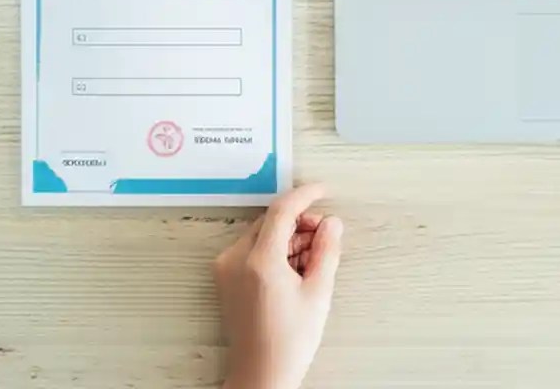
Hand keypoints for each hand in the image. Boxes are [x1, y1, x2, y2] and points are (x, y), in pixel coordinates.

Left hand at [212, 184, 343, 388]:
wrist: (261, 375)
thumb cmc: (288, 342)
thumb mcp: (318, 292)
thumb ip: (327, 250)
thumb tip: (332, 224)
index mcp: (259, 260)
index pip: (283, 210)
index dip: (306, 195)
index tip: (324, 190)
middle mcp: (236, 259)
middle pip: (272, 220)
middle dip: (301, 221)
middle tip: (326, 236)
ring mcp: (227, 269)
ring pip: (264, 234)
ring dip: (290, 237)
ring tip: (313, 260)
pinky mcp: (227, 278)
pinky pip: (254, 249)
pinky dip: (276, 250)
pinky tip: (296, 268)